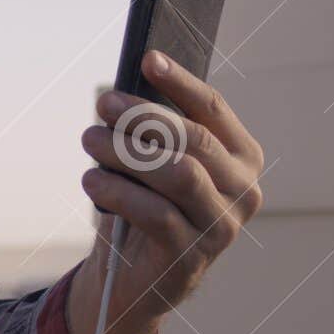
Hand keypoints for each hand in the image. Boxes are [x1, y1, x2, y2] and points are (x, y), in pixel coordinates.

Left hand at [68, 50, 265, 333]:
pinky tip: (92, 180)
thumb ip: (153, 131)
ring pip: (178, 174)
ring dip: (125, 151)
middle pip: (193, 139)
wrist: (137, 275)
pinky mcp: (192, 255)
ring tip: (89, 139)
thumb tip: (121, 92)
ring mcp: (221, 226)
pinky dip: (117, 191)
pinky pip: (155, 213)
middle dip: (143, 116)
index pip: (214, 109)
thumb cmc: (147, 202)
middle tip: (102, 104)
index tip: (148, 59)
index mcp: (242, 157)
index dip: (180, 82)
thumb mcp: (154, 162)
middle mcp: (244, 190)